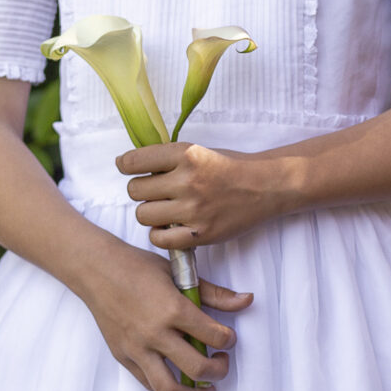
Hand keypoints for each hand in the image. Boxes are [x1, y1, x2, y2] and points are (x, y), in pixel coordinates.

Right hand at [77, 242, 251, 390]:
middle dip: (219, 370)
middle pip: (198, 368)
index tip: (227, 338)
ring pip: (170, 389)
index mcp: (173, 309)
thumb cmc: (136, 266)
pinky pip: (148, 383)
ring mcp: (137, 348)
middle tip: (221, 363)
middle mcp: (156, 333)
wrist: (97, 269)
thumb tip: (246, 300)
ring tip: (205, 390)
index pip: (214, 337)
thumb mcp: (179, 274)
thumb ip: (214, 293)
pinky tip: (176, 381)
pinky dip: (166, 387)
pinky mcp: (123, 356)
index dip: (228, 340)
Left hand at [117, 142, 277, 248]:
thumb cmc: (229, 167)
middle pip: (135, 190)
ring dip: (149, 212)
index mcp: (186, 154)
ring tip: (164, 209)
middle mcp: (187, 181)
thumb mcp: (198, 151)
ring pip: (143, 215)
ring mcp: (194, 209)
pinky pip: (159, 239)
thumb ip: (168, 158)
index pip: (134, 161)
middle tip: (155, 191)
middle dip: (140, 190)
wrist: (265, 186)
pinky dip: (160, 234)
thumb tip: (129, 164)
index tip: (126, 166)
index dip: (125, 165)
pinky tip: (170, 227)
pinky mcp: (201, 233)